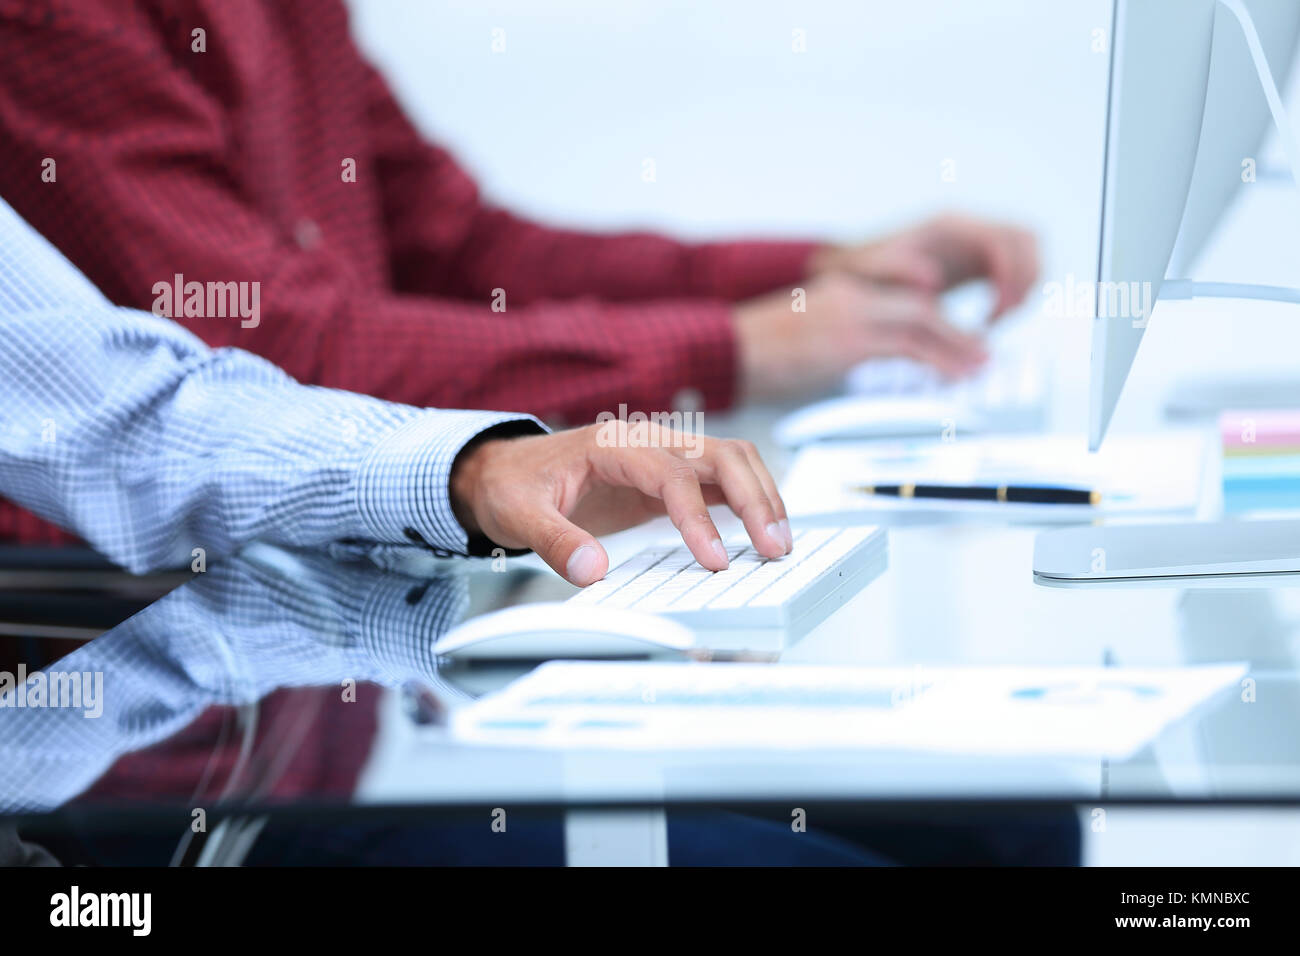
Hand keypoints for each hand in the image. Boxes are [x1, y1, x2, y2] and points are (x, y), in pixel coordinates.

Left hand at [450, 422, 792, 585]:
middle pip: (721, 455)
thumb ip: (554, 542)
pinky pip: (722, 479)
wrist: (504, 471)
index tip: (715, 561)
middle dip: (754, 500)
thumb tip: (593, 571)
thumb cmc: (513, 485)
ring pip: (733, 460)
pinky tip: (763, 531)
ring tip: (780, 543)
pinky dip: (750, 500)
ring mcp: (664, 456)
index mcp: (614, 444)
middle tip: (773, 549)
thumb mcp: (518, 514)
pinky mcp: (670, 476)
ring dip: (762, 496)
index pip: (673, 475)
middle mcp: (649, 441)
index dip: (698, 518)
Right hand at [733, 273, 987, 400]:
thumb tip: (858, 360)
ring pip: (924, 320)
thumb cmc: (757, 350)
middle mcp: (852, 291)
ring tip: (978, 364)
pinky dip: (939, 359)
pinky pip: (908, 346)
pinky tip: (953, 374)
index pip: (904, 289)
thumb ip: (840, 338)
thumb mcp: (806, 333)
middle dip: (956, 331)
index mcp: (842, 285)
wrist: (727, 348)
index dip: (936, 310)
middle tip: (980, 352)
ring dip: (957, 344)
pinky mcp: (848, 339)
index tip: (955, 332)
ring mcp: (851, 313)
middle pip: (922, 304)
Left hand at [808, 213, 1039, 319]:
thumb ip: (899, 270)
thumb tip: (931, 280)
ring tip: (992, 323)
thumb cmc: (864, 270)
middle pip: (1028, 241)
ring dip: (1023, 289)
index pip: (1003, 238)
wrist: (859, 269)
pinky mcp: (980, 261)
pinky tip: (988, 321)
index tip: (997, 310)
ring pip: (1029, 255)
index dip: (1010, 274)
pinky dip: (1014, 295)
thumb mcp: (873, 270)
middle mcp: (970, 227)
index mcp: (949, 225)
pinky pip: (1017, 272)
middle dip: (1023, 281)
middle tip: (1000, 319)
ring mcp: (978, 242)